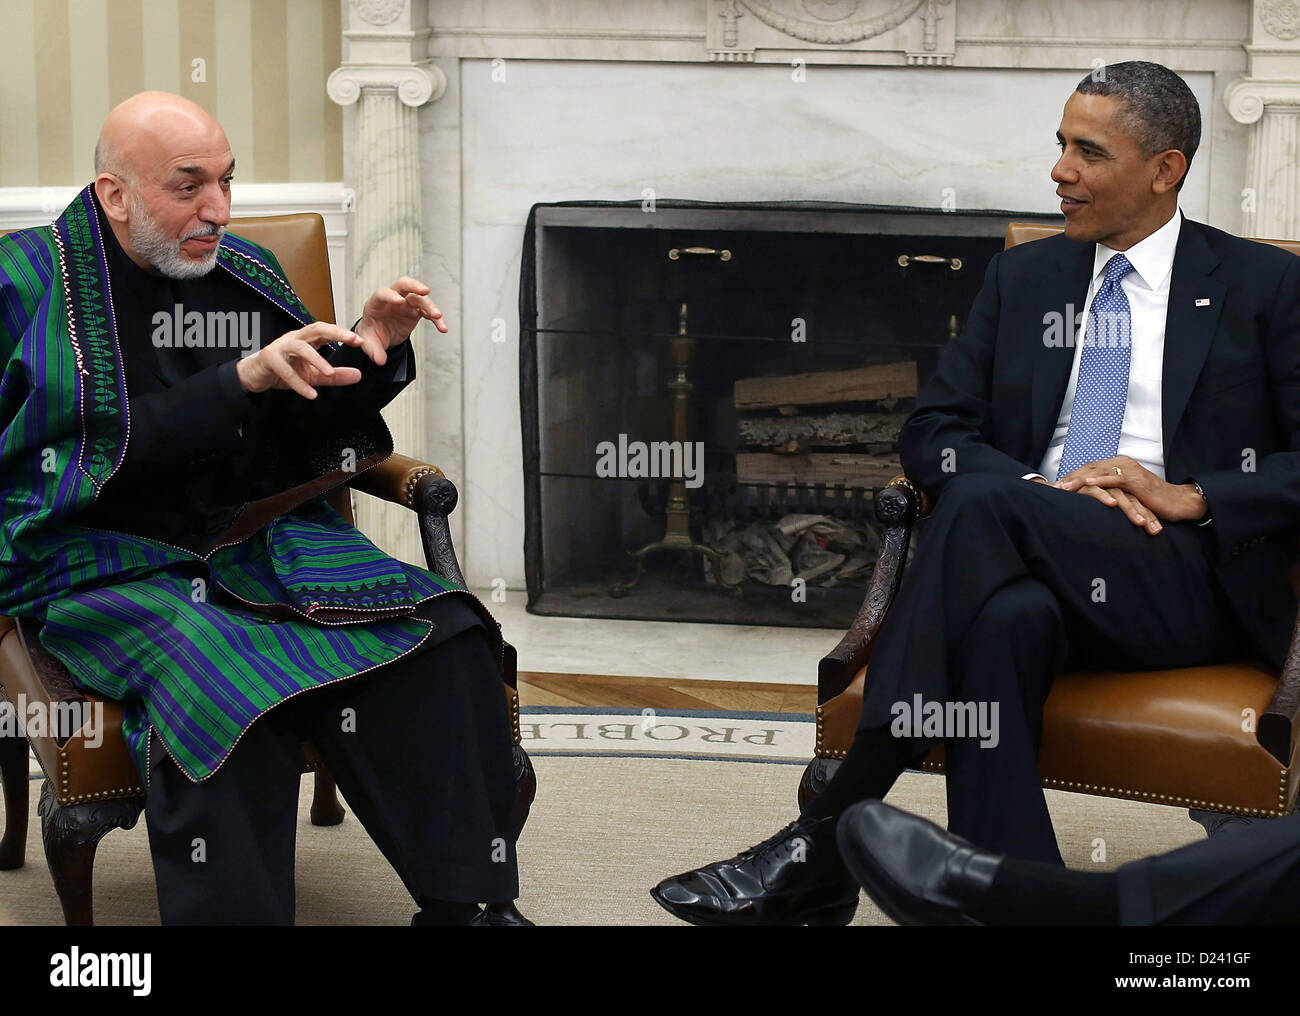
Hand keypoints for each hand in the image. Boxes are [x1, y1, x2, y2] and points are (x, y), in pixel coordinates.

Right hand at [235, 321, 366, 399]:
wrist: (255, 376)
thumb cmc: (283, 371)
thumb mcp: (313, 375)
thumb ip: (335, 376)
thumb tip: (359, 375)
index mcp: (306, 339)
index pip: (326, 331)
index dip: (343, 333)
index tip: (361, 341)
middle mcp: (294, 339)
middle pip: (316, 329)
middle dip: (335, 333)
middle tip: (353, 341)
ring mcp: (280, 346)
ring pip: (300, 347)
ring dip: (317, 359)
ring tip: (330, 373)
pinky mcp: (269, 358)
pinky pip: (285, 370)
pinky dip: (298, 382)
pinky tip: (311, 394)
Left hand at [354, 277, 447, 365]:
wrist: (379, 335)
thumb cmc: (372, 334)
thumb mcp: (369, 343)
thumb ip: (373, 351)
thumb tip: (380, 360)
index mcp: (377, 303)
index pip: (383, 293)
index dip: (390, 296)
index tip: (399, 301)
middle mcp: (393, 299)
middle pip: (404, 284)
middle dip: (415, 285)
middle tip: (425, 291)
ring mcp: (405, 303)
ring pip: (419, 298)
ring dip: (430, 306)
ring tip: (438, 317)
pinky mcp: (415, 311)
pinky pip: (427, 311)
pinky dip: (435, 318)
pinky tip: (442, 327)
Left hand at [1052, 455, 1206, 533]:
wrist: (1176, 502)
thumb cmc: (1150, 501)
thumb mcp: (1125, 495)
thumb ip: (1109, 493)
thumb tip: (1091, 502)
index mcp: (1116, 466)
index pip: (1088, 469)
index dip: (1071, 477)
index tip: (1054, 487)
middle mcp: (1120, 464)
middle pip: (1089, 468)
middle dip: (1069, 478)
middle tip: (1052, 487)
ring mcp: (1128, 470)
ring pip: (1098, 472)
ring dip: (1078, 480)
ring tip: (1063, 487)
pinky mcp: (1136, 479)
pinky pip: (1114, 479)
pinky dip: (1100, 481)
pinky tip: (1087, 484)